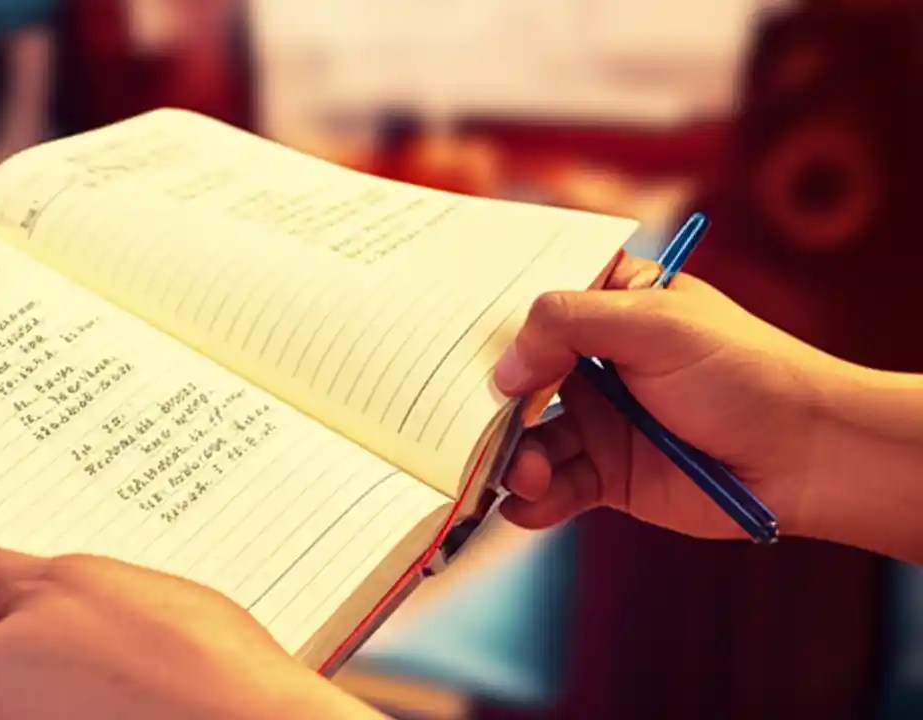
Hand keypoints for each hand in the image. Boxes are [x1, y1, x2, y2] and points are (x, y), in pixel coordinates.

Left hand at [0, 546, 383, 719]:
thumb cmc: (172, 669)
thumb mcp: (71, 585)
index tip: (37, 582)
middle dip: (28, 633)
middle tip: (99, 610)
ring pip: (31, 696)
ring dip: (69, 670)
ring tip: (137, 651)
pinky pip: (72, 716)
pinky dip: (99, 703)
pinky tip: (147, 688)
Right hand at [492, 253, 849, 540]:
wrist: (803, 456)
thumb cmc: (741, 370)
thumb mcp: (653, 324)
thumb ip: (568, 324)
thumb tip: (501, 371)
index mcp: (606, 303)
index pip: (529, 302)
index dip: (488, 323)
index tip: (449, 344)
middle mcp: (592, 360)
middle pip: (515, 377)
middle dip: (489, 404)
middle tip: (472, 425)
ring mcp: (597, 420)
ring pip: (526, 438)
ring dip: (512, 459)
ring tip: (523, 475)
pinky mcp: (606, 475)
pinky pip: (553, 487)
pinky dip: (534, 499)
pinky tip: (530, 504)